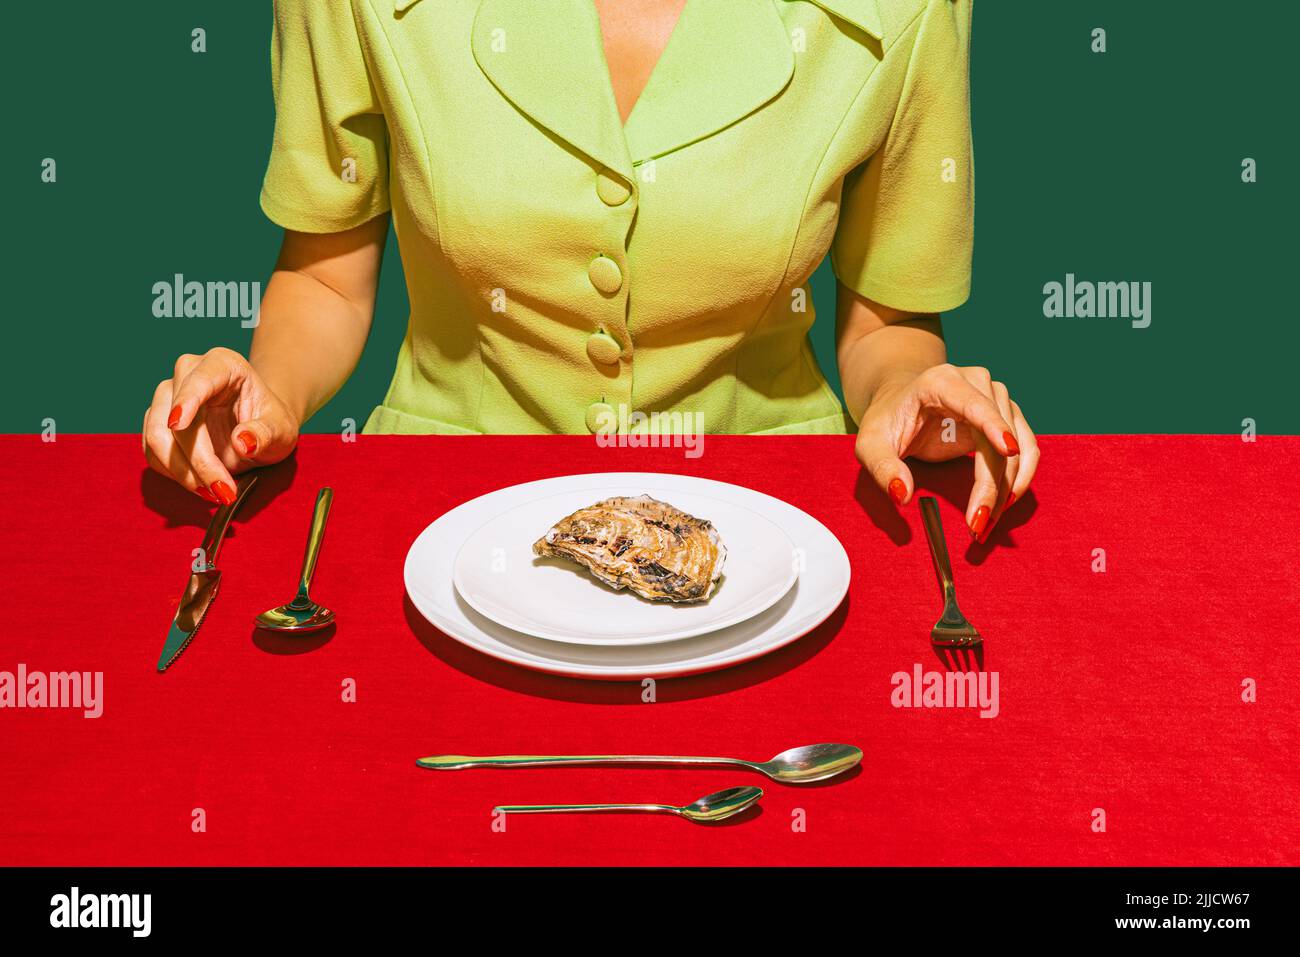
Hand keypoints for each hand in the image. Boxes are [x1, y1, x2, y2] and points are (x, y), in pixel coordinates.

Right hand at [142, 348, 299, 501]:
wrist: (260, 426)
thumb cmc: (272, 422)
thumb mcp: (281, 429)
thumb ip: (265, 433)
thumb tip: (242, 441)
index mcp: (222, 364)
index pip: (199, 379)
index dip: (187, 401)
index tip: (179, 424)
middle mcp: (188, 373)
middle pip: (175, 420)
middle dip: (198, 461)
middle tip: (224, 491)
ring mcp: (167, 396)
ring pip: (157, 438)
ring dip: (183, 473)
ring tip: (217, 492)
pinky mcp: (157, 421)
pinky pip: (153, 452)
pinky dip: (174, 474)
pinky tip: (201, 485)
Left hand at [854, 363, 1039, 541]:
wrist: (901, 401)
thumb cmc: (887, 420)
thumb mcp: (870, 444)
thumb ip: (883, 468)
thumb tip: (903, 495)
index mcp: (941, 382)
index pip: (975, 403)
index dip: (994, 425)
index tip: (1008, 451)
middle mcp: (977, 383)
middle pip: (998, 437)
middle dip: (992, 485)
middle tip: (977, 524)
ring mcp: (997, 398)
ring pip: (1019, 447)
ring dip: (1010, 488)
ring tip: (987, 522)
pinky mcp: (1008, 416)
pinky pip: (1026, 450)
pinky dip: (1019, 479)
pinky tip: (1004, 503)